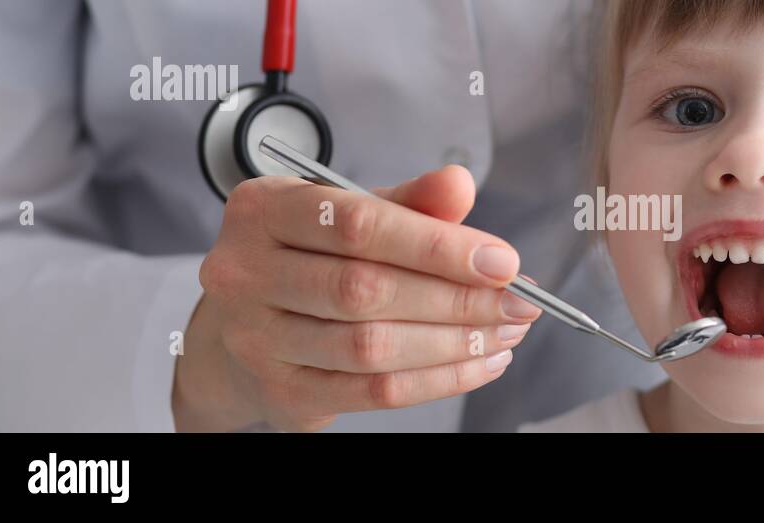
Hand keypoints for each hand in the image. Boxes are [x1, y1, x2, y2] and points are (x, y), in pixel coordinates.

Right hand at [173, 165, 540, 430]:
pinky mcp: (282, 390)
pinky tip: (478, 363)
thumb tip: (458, 184)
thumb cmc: (310, 259)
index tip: (501, 260)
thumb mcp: (352, 214)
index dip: (437, 245)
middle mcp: (245, 272)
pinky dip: (437, 379)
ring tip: (505, 333)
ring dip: (454, 343)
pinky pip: (373, 392)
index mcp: (264, 209)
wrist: (244, 331)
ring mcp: (256, 338)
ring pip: (371, 346)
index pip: (358, 224)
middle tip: (518, 303)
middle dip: (458, 298)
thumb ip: (409, 201)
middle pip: (366, 289)